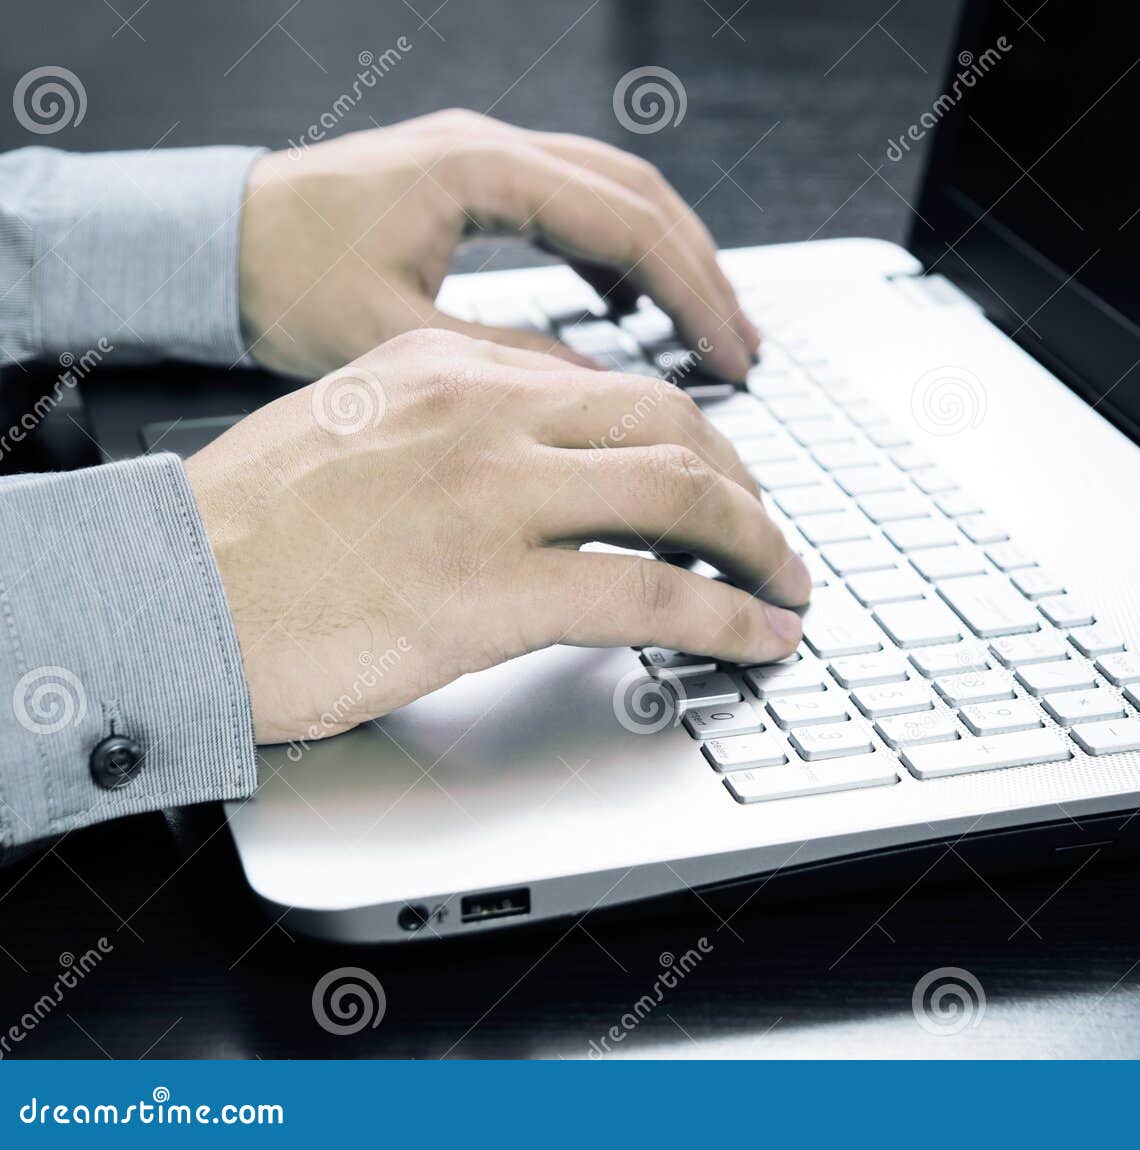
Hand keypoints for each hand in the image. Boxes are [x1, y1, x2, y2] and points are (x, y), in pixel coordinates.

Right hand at [183, 329, 806, 743]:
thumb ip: (455, 424)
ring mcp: (493, 495)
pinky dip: (727, 617)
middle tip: (770, 534)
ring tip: (787, 586)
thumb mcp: (356, 426)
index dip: (688, 439)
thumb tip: (547, 459)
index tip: (717, 480)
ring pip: (683, 495)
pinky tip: (759, 638)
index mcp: (448, 363)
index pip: (610, 386)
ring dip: (758, 546)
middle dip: (745, 485)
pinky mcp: (494, 588)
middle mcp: (484, 410)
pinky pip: (653, 593)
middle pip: (671, 423)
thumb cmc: (248, 531)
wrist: (162, 596)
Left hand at [238, 109, 760, 380]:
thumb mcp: (397, 339)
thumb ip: (507, 361)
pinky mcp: (475, 182)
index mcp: (478, 172)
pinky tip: (631, 308)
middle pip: (639, 196)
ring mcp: (486, 157)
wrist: (209, 243)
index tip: (731, 355)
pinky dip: (619, 255)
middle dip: (702, 273)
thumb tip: (600, 393)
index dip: (691, 292)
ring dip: (671, 259)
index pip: (624, 222)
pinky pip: (576, 206)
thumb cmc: (281, 283)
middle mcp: (491, 148)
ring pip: (616, 194)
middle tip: (743, 348)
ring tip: (710, 330)